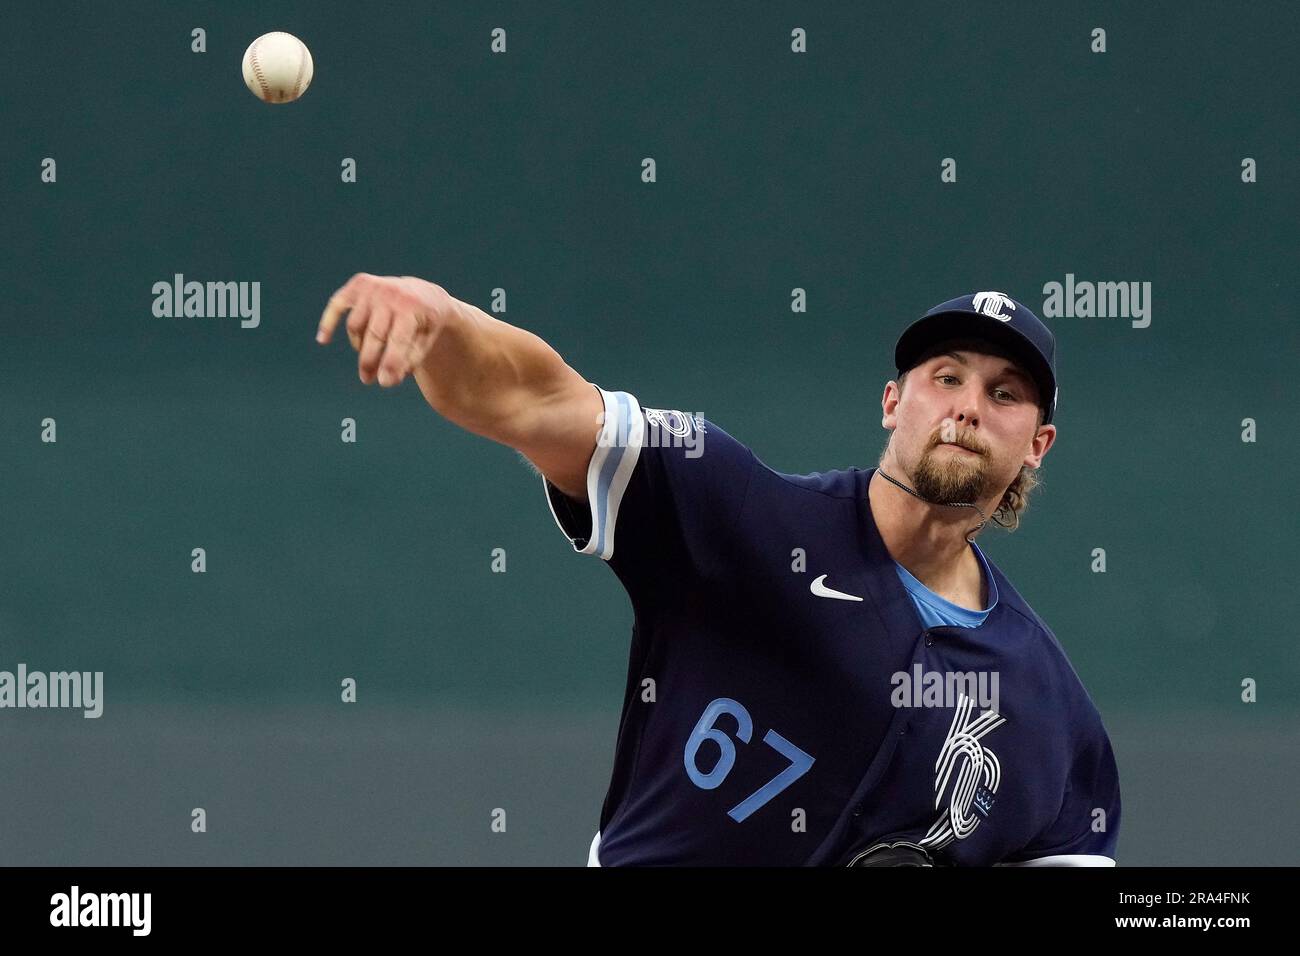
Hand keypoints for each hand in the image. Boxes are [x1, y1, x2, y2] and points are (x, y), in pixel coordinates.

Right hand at [316, 273, 460, 386]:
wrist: (423, 294)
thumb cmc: (424, 324)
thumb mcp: (426, 341)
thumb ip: (408, 361)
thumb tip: (386, 380)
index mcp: (412, 308)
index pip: (398, 340)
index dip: (390, 363)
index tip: (385, 383)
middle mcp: (391, 294)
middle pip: (374, 334)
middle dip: (369, 361)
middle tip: (367, 379)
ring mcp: (373, 288)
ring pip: (356, 326)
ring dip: (360, 345)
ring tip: (370, 353)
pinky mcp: (358, 284)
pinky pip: (337, 304)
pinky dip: (328, 321)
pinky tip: (323, 340)